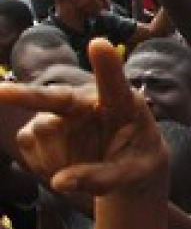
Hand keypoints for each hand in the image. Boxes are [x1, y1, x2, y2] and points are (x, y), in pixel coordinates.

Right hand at [0, 39, 165, 196]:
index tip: (100, 44)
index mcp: (122, 103)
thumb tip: (59, 183)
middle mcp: (86, 100)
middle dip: (25, 94)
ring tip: (84, 166)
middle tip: (0, 92)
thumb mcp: (135, 175)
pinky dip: (44, 165)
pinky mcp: (37, 128)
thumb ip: (104, 179)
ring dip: (57, 159)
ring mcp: (58, 112)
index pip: (114, 84)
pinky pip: (29, 147)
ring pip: (43, 134)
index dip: (107, 65)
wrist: (125, 165)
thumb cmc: (138, 162)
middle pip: (53, 97)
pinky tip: (64, 165)